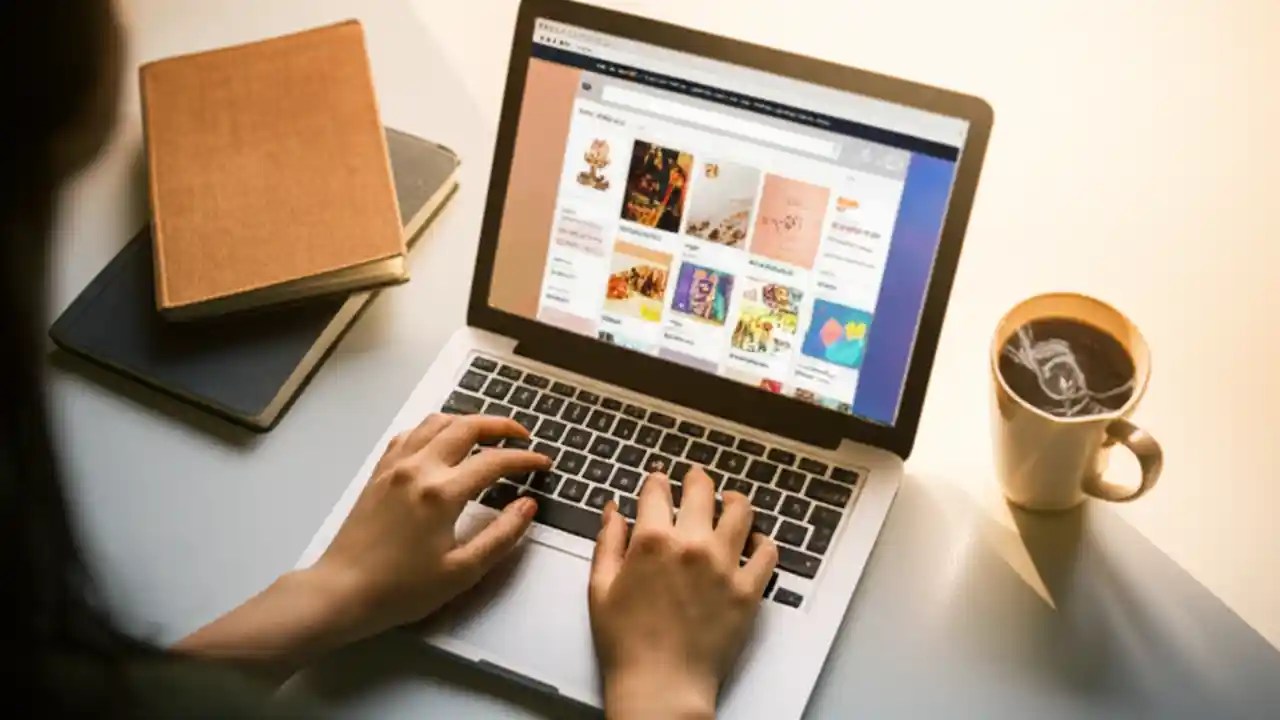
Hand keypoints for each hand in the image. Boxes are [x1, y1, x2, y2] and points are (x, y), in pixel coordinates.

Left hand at [313, 413, 550, 639]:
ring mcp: (395, 466)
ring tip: (487, 434)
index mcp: (442, 492)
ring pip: (436, 422)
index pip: (494, 461)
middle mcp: (418, 468)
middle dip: (500, 426)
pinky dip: (434, 429)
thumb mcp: (463, 570)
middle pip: (466, 426)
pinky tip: (442, 443)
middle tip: (522, 436)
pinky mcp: (379, 472)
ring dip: (467, 421)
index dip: (525, 459)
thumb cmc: (403, 589)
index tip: (544, 463)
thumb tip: (528, 505)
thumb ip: (502, 535)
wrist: (343, 592)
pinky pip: (410, 434)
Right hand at [589, 468, 777, 719]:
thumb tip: (614, 509)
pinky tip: (754, 541)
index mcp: (652, 541)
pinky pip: (766, 552)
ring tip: (730, 501)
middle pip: (702, 490)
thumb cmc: (625, 642)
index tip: (659, 480)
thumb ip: (608, 542)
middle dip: (697, 479)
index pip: (658, 490)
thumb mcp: (600, 587)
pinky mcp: (748, 590)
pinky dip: (761, 541)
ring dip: (733, 500)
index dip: (657, 481)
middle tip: (696, 479)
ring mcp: (724, 566)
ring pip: (741, 512)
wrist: (661, 685)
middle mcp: (692, 545)